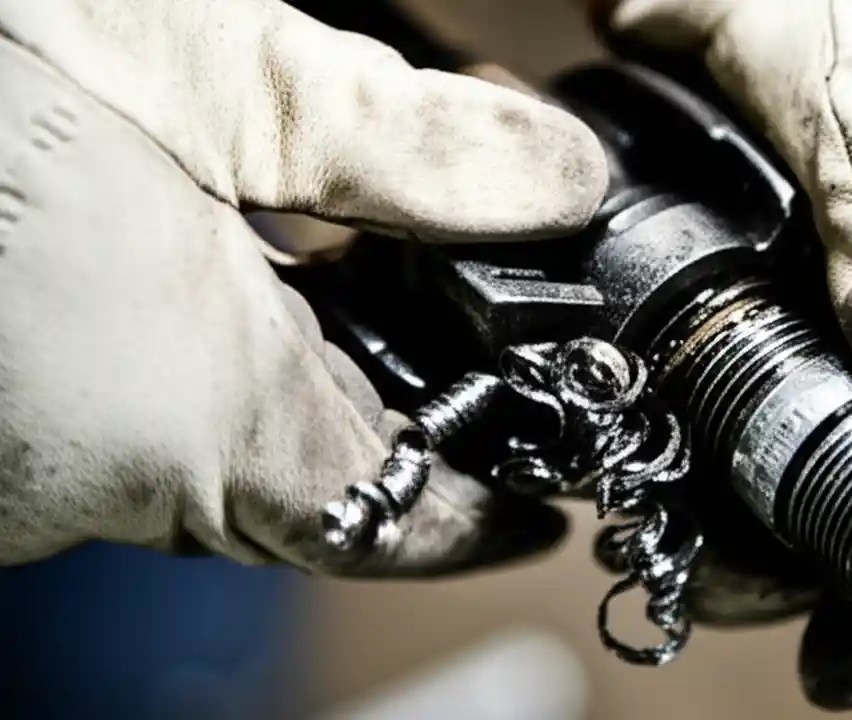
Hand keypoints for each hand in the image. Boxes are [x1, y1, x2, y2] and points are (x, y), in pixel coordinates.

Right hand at [0, 0, 606, 573]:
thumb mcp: (191, 65)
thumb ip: (390, 140)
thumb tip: (553, 180)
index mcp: (183, 417)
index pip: (395, 514)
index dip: (486, 507)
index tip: (543, 499)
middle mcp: (85, 476)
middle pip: (306, 465)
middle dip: (394, 386)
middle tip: (465, 301)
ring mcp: (4, 464)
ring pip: (201, 432)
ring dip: (284, 348)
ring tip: (345, 247)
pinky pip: (106, 403)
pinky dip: (179, 337)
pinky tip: (194, 240)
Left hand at [591, 0, 851, 707]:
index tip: (851, 650)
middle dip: (809, 552)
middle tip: (720, 578)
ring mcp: (830, 312)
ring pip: (797, 453)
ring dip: (735, 506)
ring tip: (666, 524)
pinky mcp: (745, 293)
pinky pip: (720, 395)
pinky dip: (681, 435)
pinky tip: (642, 448)